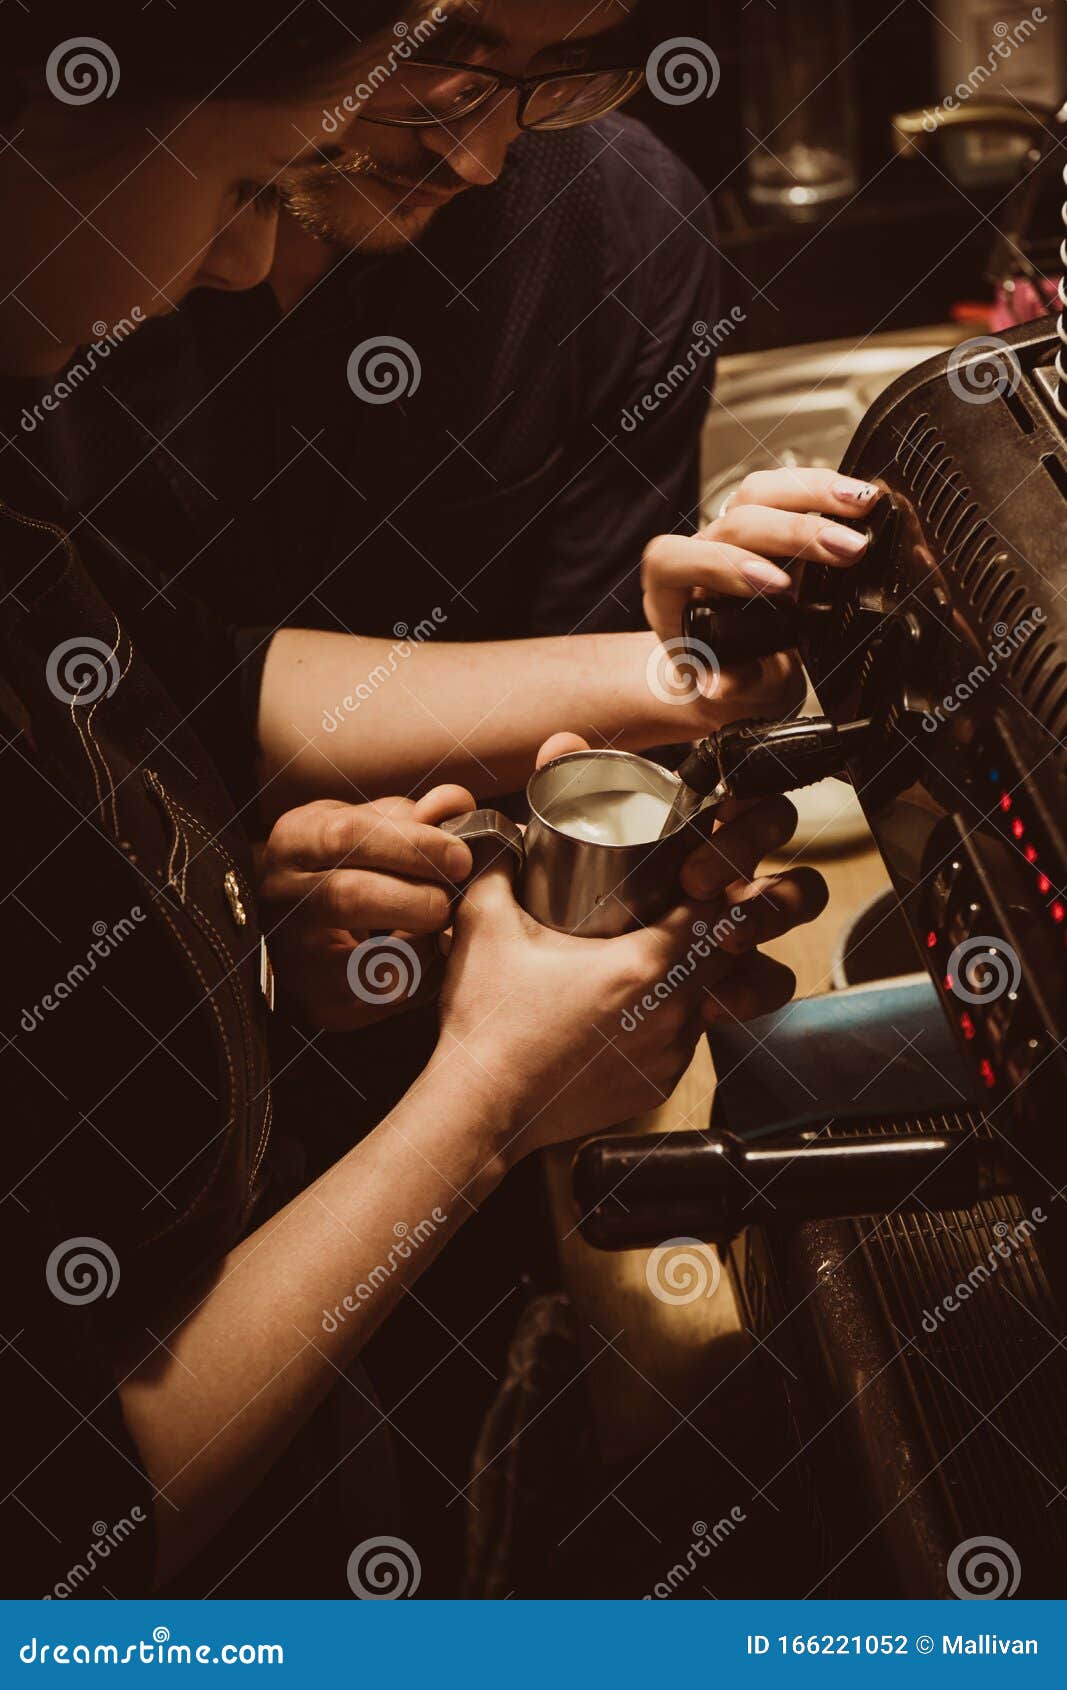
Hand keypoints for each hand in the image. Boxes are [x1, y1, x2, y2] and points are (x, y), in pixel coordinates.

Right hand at [257, 787, 473, 1030]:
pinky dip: (422, 973)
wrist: (308, 924)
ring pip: (364, 955)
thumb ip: (420, 813)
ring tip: (444, 924)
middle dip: (420, 896)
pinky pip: (383, 994)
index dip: (413, 845)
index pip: (348, 836)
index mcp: (294, 841)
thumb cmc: (353, 862)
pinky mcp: (321, 1002)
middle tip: (455, 896)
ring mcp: (295, 955)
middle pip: (350, 896)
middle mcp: (281, 898)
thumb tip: (454, 804)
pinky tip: (431, 953)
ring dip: (424, 940)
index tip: (461, 856)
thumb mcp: (375, 823)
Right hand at [430, 735, 826, 1161]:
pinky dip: (677, 1015)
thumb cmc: (488, 1027)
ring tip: (684, 954)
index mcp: (645, 965)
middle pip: (749, 951)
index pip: (722, 906)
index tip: (701, 866)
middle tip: (710, 900)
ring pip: (730, 998)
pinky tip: (637, 1005)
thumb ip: (499, 866)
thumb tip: (503, 834)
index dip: (723, 876)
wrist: (480, 1108)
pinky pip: (691, 1037)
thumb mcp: (486, 927)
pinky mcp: (661, 1082)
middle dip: (741, 918)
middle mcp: (673, 1011)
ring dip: (718, 971)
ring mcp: (672, 1052)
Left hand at [641, 468, 878, 716]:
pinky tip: (862, 500)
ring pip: (762, 492)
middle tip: (847, 550)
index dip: (724, 566)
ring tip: (863, 506)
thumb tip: (723, 683)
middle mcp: (701, 553)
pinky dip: (827, 492)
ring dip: (816, 495)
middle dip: (796, 533)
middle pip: (736, 519)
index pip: (678, 560)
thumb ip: (732, 685)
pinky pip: (789, 493)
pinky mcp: (768, 522)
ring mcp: (732, 532)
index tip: (778, 587)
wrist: (731, 666)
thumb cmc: (723, 672)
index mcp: (672, 593)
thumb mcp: (730, 690)